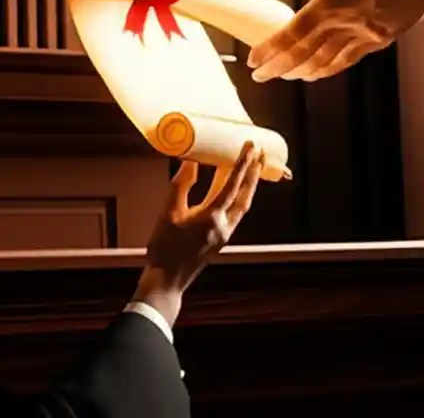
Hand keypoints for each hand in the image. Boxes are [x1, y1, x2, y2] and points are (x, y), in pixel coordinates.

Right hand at [132, 142, 262, 327]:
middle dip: (253, 173)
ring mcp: (225, 234)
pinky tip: (235, 189)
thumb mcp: (168, 212)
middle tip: (259, 153)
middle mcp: (224, 226)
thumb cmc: (164, 247)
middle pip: (245, 195)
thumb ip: (181, 186)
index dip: (241, 163)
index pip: (231, 184)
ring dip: (249, 185)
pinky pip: (236, 213)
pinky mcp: (221, 238)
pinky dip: (239, 197)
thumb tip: (190, 163)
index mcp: (212, 217)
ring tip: (253, 167)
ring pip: (243, 205)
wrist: (167, 278)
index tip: (249, 146)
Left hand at [246, 0, 423, 82]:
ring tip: (284, 76)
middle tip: (260, 77)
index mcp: (328, 5)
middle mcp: (344, 26)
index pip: (290, 35)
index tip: (252, 62)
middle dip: (279, 69)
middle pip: (304, 56)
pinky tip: (317, 72)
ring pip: (326, 63)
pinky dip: (329, 69)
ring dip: (302, 72)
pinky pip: (348, 60)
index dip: (269, 51)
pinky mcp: (381, 40)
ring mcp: (364, 36)